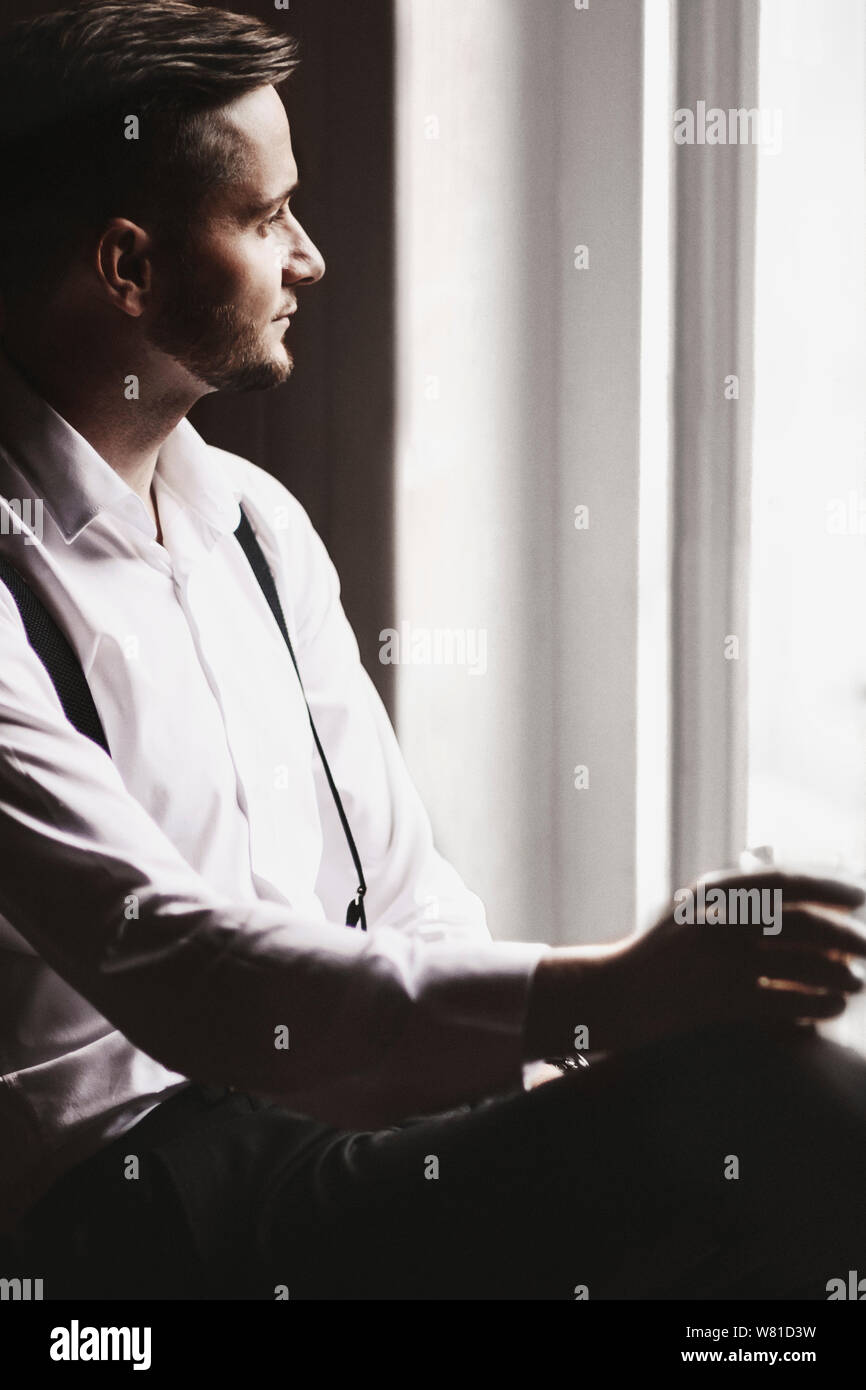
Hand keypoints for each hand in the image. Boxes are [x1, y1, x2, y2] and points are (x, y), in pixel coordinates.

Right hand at [525, 868, 865, 1062]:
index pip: (781, 882)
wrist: (609, 995)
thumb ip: (728, 893)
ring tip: (857, 983)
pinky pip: (780, 1001)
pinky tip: (831, 1008)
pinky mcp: (717, 1002)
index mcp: (711, 895)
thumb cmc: (654, 954)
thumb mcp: (686, 909)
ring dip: (835, 974)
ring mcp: (716, 963)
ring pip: (795, 964)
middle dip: (842, 935)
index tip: (857, 896)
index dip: (826, 886)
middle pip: (797, 923)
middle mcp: (717, 923)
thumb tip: (780, 872)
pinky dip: (812, 1004)